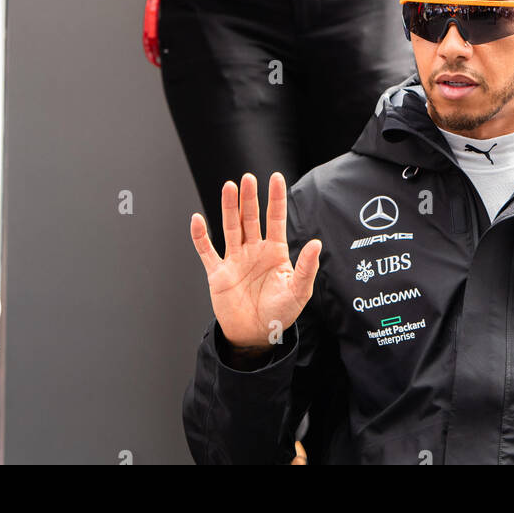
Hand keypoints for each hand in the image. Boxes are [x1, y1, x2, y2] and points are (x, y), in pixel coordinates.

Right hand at [190, 172, 320, 353]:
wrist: (256, 335)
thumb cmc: (280, 313)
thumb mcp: (298, 291)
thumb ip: (306, 267)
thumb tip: (315, 243)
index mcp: (275, 251)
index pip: (275, 219)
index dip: (275, 198)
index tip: (276, 177)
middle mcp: (254, 250)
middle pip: (250, 218)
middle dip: (249, 198)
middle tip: (248, 178)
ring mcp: (235, 260)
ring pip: (230, 228)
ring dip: (228, 208)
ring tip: (229, 187)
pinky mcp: (218, 273)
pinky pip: (207, 251)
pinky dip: (200, 236)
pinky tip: (197, 220)